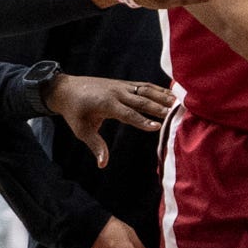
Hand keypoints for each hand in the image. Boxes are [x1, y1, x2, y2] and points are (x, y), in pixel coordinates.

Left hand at [43, 75, 172, 167]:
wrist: (66, 89)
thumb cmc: (74, 112)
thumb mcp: (82, 130)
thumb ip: (95, 145)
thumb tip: (102, 164)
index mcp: (105, 103)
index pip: (127, 114)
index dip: (143, 121)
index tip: (158, 126)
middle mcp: (116, 92)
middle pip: (141, 100)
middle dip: (159, 107)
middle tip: (176, 114)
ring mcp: (121, 86)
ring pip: (145, 90)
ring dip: (163, 96)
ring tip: (180, 102)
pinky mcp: (124, 84)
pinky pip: (144, 86)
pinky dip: (159, 89)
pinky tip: (172, 94)